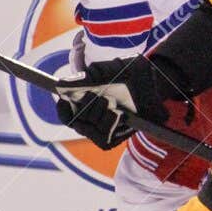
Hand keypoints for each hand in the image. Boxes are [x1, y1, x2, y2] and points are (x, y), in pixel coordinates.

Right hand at [55, 56, 180, 148]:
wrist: (152, 81)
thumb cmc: (127, 74)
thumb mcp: (103, 72)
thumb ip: (82, 79)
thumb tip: (59, 85)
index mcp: (84, 102)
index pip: (66, 114)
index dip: (62, 110)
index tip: (63, 101)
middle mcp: (91, 118)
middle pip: (75, 122)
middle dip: (86, 108)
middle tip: (101, 97)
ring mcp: (102, 130)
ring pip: (88, 130)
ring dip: (98, 115)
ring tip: (112, 103)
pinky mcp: (114, 138)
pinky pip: (103, 138)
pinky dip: (109, 125)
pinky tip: (118, 115)